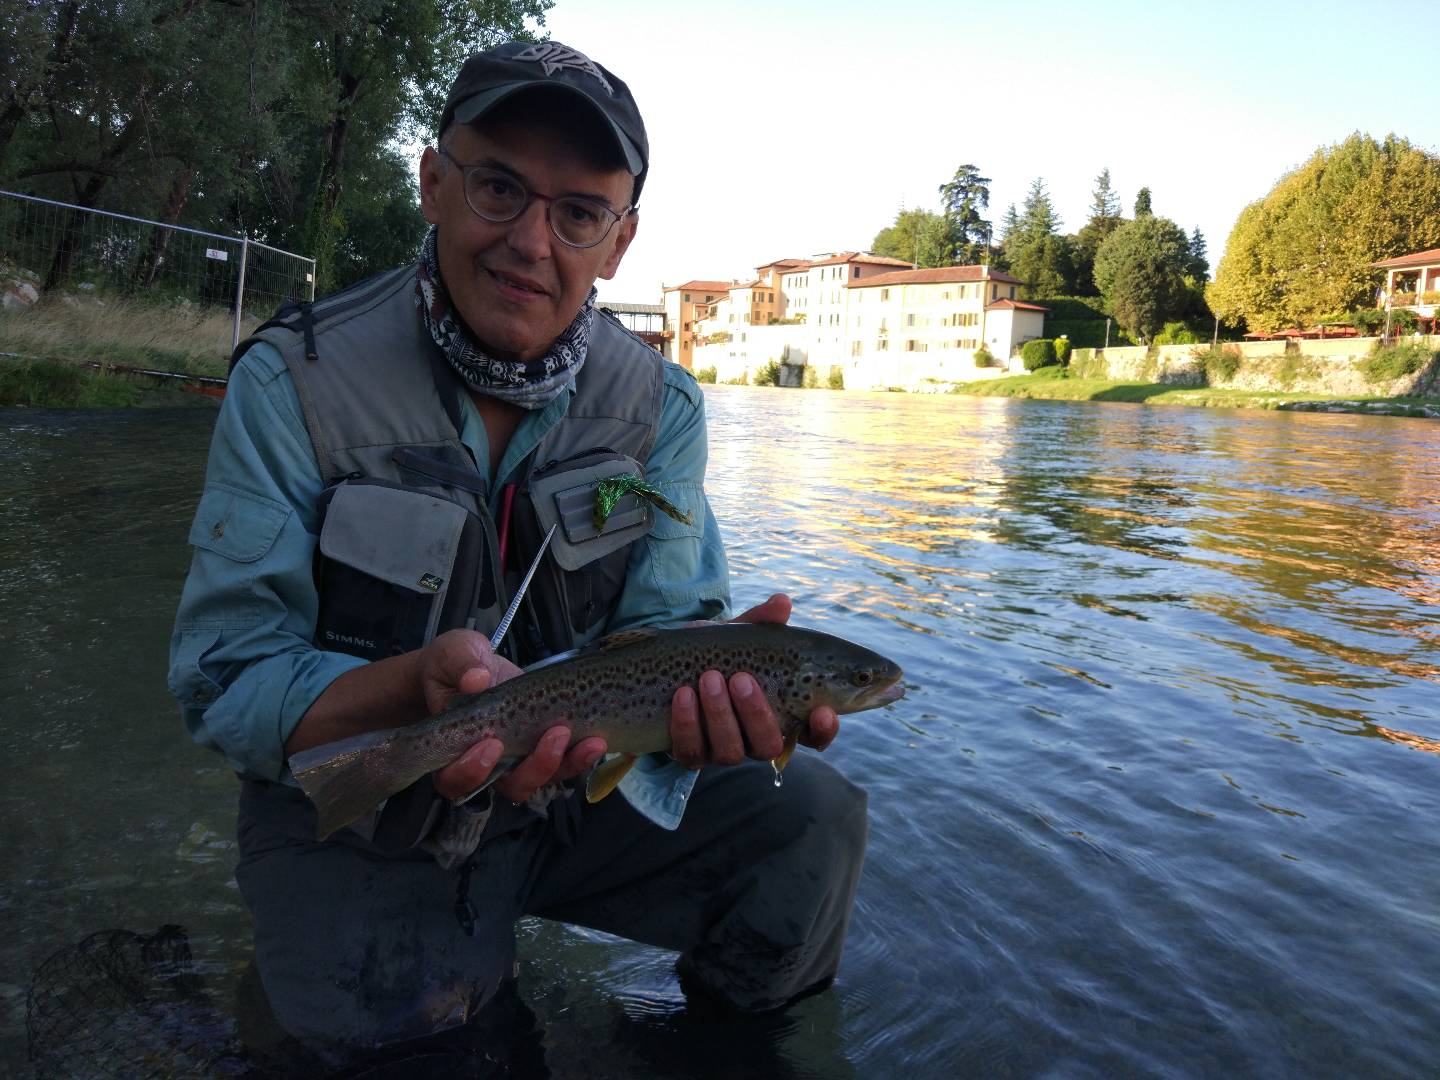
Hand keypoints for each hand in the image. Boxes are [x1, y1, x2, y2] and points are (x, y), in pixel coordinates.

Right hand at [420, 631, 606, 803]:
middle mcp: (487, 764)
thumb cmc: (452, 665)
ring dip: (567, 764)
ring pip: (542, 779)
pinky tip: (598, 739)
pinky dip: (581, 755)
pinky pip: (562, 762)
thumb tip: (477, 679)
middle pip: (510, 786)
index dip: (472, 771)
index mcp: (451, 750)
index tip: (492, 744)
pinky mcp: (542, 746)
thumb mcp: (451, 654)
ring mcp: (518, 758)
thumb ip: (460, 666)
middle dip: (536, 768)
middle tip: (555, 736)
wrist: (470, 664)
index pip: (455, 779)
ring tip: (591, 741)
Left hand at [668, 593, 839, 769]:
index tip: (823, 711)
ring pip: (730, 752)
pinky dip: (687, 723)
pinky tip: (682, 695)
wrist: (662, 667)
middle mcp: (754, 739)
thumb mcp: (735, 636)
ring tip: (709, 678)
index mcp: (779, 713)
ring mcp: (722, 749)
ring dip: (720, 715)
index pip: (812, 733)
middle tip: (742, 679)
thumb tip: (782, 603)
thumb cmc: (713, 653)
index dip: (823, 729)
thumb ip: (760, 622)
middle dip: (756, 714)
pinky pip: (691, 751)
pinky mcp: (689, 753)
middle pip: (768, 746)